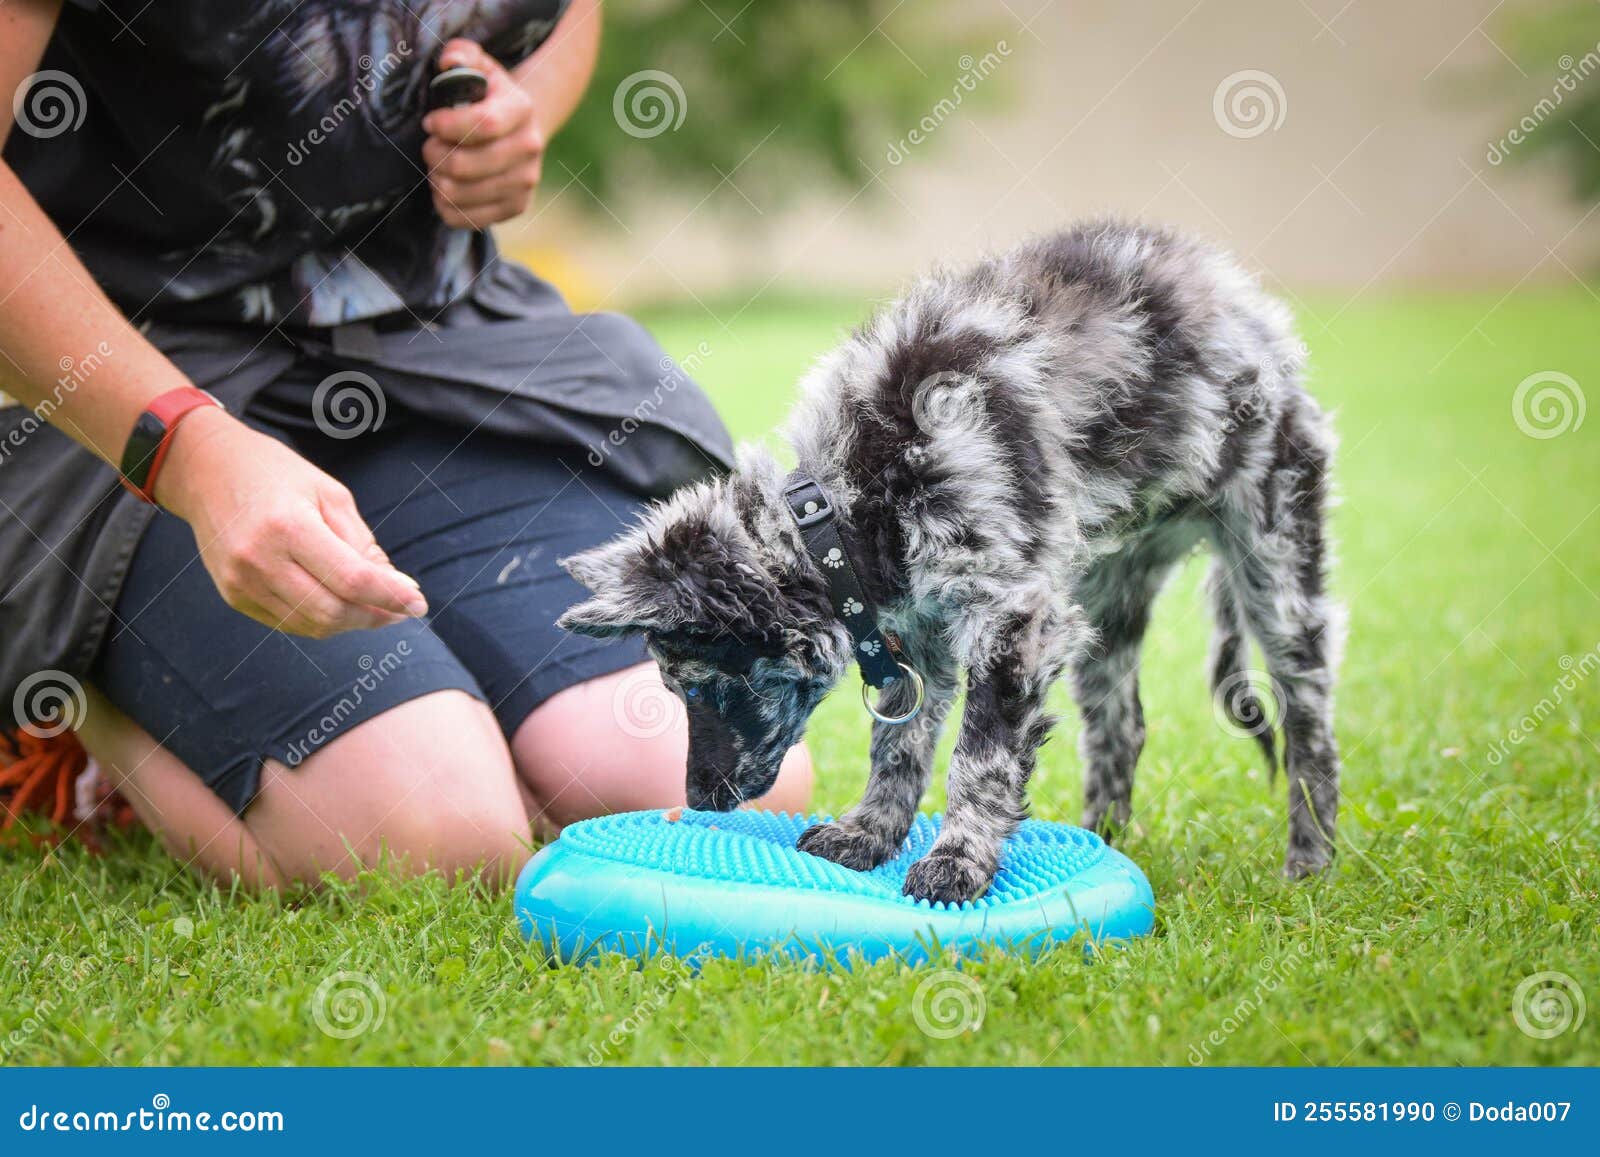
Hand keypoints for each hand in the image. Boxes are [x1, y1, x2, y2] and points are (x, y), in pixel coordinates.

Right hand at [154, 407, 428, 638]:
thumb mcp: (330, 494)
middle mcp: (259, 559)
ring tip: (376, 608)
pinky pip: (288, 623)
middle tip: (401, 609)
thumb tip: (394, 588)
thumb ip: (362, 544)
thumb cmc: (277, 475)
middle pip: (332, 612)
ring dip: (351, 623)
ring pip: (311, 625)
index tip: (419, 603)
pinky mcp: (233, 595)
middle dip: (375, 616)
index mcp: (288, 526)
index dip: (391, 596)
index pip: (351, 578)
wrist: (204, 470)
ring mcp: (241, 582)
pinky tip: (340, 605)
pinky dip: (321, 621)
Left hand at [422, 40, 542, 229]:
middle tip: (429, 146)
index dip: (447, 126)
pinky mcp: (516, 208)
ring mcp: (525, 182)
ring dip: (437, 180)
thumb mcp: (478, 66)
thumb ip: (461, 54)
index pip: (483, 125)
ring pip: (460, 194)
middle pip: (465, 166)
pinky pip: (465, 218)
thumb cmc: (487, 95)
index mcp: (521, 109)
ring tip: (436, 166)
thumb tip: (449, 63)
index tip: (430, 122)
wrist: (518, 128)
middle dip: (434, 155)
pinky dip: (445, 205)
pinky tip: (445, 188)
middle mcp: (530, 148)